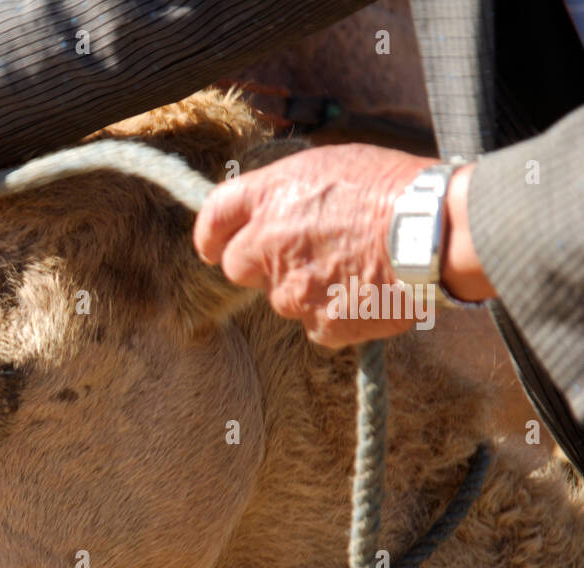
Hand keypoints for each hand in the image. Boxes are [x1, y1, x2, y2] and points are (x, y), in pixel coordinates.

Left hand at [193, 144, 462, 347]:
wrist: (436, 233)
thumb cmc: (394, 188)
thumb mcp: (333, 164)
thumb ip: (288, 192)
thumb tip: (270, 209)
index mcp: (268, 198)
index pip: (213, 216)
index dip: (210, 234)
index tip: (212, 245)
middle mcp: (267, 246)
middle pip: (236, 267)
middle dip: (260, 264)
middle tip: (300, 254)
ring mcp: (290, 291)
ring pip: (282, 297)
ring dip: (305, 286)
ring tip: (352, 265)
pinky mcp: (319, 324)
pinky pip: (317, 323)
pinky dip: (336, 311)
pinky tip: (366, 290)